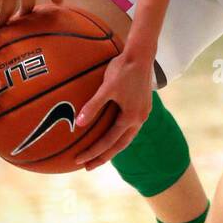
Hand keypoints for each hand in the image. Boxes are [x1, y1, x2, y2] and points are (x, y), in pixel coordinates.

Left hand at [73, 50, 154, 169]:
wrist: (141, 55)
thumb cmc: (122, 69)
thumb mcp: (106, 88)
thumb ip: (93, 106)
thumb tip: (79, 123)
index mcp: (131, 117)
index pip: (109, 142)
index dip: (93, 153)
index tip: (79, 160)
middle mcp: (139, 119)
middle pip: (119, 146)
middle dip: (103, 157)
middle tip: (88, 167)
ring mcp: (143, 114)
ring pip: (126, 138)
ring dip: (112, 148)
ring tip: (99, 155)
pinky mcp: (142, 107)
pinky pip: (129, 128)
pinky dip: (119, 136)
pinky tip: (112, 134)